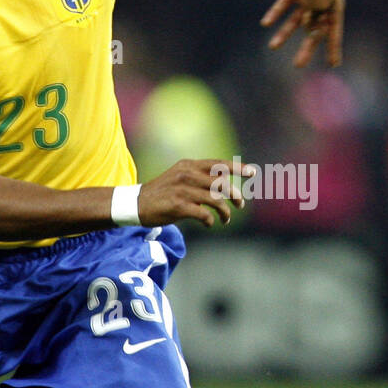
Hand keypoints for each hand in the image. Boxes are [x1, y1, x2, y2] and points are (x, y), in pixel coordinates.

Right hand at [138, 158, 257, 228]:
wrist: (135, 204)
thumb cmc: (161, 193)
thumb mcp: (180, 178)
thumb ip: (200, 178)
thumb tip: (224, 182)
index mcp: (188, 165)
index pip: (218, 164)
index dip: (238, 168)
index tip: (253, 173)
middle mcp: (186, 175)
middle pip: (221, 184)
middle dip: (235, 195)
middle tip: (240, 205)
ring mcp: (182, 190)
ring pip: (215, 200)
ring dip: (225, 211)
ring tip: (225, 219)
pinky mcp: (177, 206)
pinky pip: (203, 213)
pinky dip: (210, 220)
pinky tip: (210, 223)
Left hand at [260, 0, 344, 67]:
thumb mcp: (320, 5)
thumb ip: (317, 21)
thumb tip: (313, 35)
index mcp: (334, 7)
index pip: (334, 32)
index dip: (333, 49)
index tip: (333, 65)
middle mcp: (323, 2)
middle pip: (313, 29)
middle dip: (307, 47)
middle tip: (298, 65)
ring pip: (296, 19)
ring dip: (284, 33)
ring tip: (272, 46)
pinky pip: (286, 4)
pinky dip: (276, 13)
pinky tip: (265, 23)